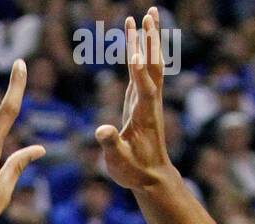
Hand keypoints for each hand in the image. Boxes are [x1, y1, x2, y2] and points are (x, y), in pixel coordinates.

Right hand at [93, 8, 175, 191]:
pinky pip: (144, 72)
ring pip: (151, 64)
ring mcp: (148, 101)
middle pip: (152, 66)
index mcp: (144, 116)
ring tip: (148, 16)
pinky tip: (138, 43)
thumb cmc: (134, 172)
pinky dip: (141, 55)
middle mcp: (150, 103)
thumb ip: (111, 145)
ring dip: (150, 40)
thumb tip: (102, 130)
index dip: (139, 72)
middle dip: (150, 40)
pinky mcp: (143, 102)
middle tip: (148, 15)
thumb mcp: (118, 162)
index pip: (144, 89)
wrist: (152, 177)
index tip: (135, 52)